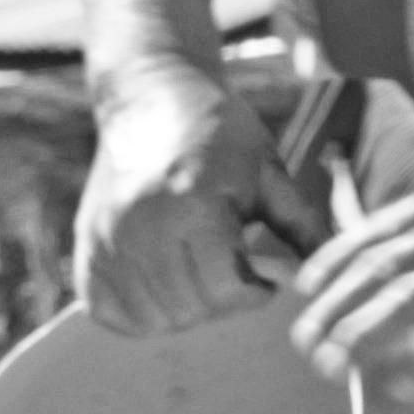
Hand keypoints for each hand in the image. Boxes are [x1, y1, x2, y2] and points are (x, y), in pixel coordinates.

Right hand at [74, 69, 309, 332]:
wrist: (150, 93)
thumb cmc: (218, 131)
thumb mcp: (268, 169)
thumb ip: (300, 226)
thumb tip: (328, 275)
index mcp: (191, 201)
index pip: (226, 289)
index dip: (255, 292)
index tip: (262, 272)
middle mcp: (139, 223)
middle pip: (191, 309)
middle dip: (223, 300)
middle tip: (231, 269)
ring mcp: (105, 236)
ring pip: (154, 319)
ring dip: (186, 309)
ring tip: (199, 272)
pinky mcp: (85, 245)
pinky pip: (110, 313)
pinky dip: (141, 312)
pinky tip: (164, 284)